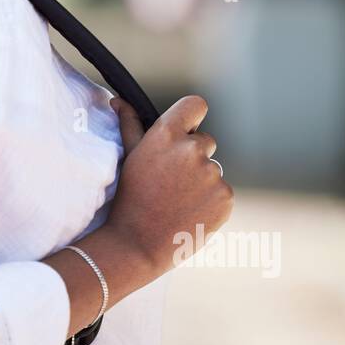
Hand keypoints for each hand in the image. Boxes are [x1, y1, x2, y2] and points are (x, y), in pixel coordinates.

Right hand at [105, 94, 233, 281]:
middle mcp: (191, 149)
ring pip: (213, 168)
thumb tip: (118, 100)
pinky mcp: (225, 196)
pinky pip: (223, 191)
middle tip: (171, 182)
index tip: (185, 132)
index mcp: (166, 134)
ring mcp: (211, 173)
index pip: (196, 105)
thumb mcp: (129, 157)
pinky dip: (211, 201)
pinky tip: (191, 212)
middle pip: (205, 141)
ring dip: (201, 181)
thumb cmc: (131, 197)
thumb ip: (129, 124)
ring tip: (178, 200)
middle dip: (193, 157)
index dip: (192, 118)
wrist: (138, 244)